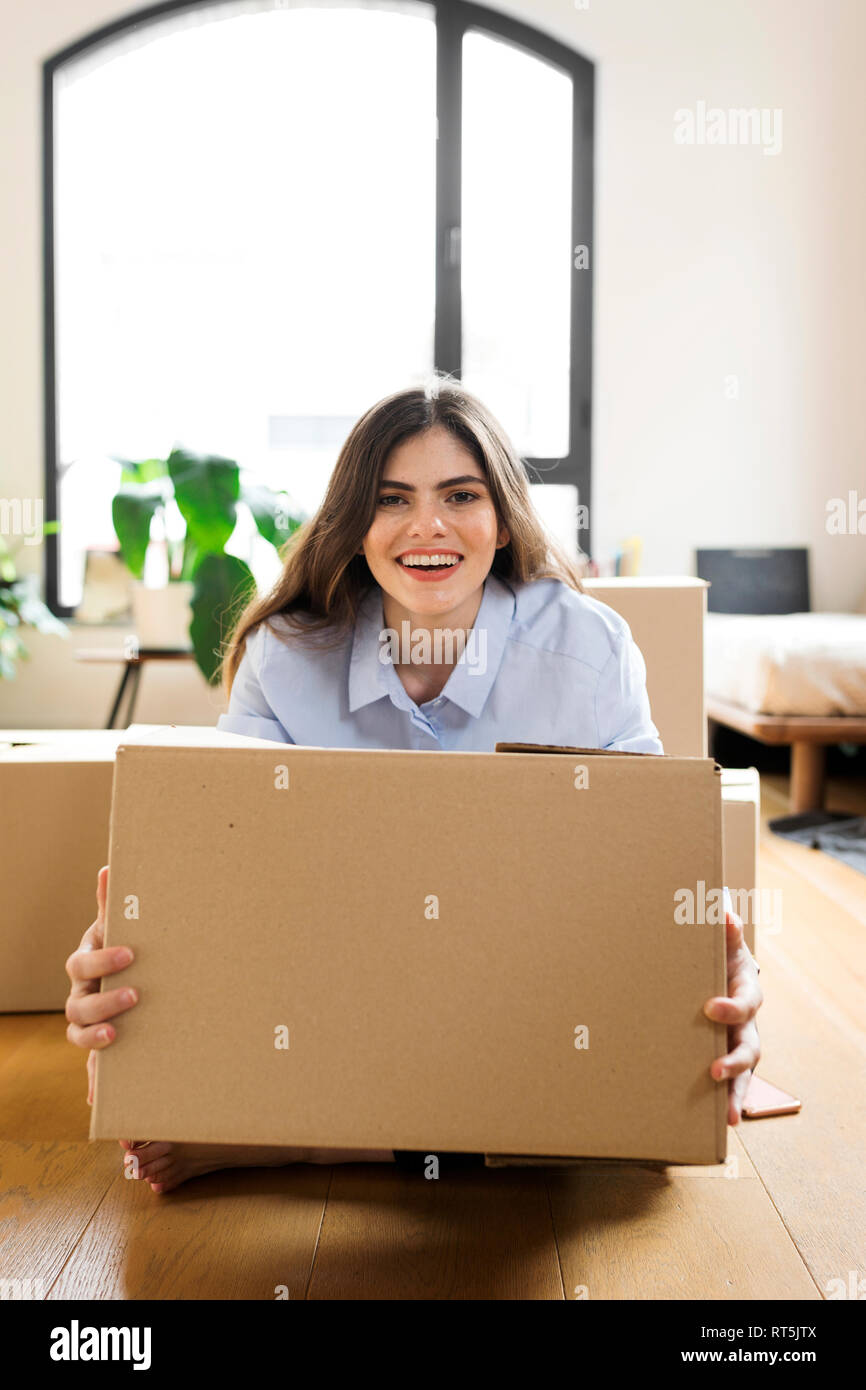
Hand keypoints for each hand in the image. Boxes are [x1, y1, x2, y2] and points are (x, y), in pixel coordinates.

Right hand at [64, 865, 138, 1103]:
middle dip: (103, 1000)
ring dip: (96, 1035)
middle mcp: (82, 995)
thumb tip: (107, 867)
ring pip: (79, 1033)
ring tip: (117, 1033)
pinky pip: (92, 1067)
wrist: (130, 974)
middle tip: (135, 994)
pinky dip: (93, 1084)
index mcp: (86, 964)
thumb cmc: (125, 948)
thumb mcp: (118, 927)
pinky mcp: (101, 1045)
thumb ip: (111, 904)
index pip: (81, 964)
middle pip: (78, 1003)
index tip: (129, 955)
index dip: (101, 961)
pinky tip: (98, 1099)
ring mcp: (89, 1021)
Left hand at [704, 910, 762, 1125]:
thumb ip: (724, 930)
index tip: (710, 1008)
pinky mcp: (724, 1055)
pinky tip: (720, 1121)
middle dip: (736, 1060)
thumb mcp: (721, 941)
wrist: (716, 968)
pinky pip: (730, 1082)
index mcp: (746, 991)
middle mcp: (748, 1023)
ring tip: (729, 1116)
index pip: (745, 1002)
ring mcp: (738, 1042)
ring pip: (745, 1072)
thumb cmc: (717, 955)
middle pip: (751, 1046)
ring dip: (737, 1093)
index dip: (731, 1007)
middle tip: (716, 1070)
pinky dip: (727, 1100)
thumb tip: (724, 914)